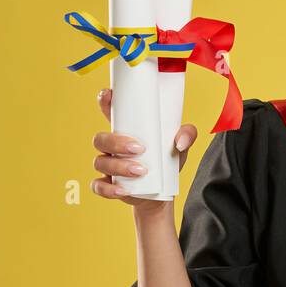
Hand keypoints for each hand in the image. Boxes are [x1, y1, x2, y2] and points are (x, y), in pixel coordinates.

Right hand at [90, 87, 197, 209]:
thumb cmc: (166, 162)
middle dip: (116, 143)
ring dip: (119, 166)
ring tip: (141, 171)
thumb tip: (181, 140)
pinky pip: (98, 186)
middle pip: (101, 139)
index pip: (109, 111)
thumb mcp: (180, 146)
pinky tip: (124, 190)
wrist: (162, 192)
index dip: (104, 101)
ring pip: (100, 162)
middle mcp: (111, 147)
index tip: (109, 95)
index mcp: (125, 131)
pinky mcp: (107, 185)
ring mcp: (107, 165)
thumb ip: (187, 135)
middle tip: (140, 149)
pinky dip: (108, 189)